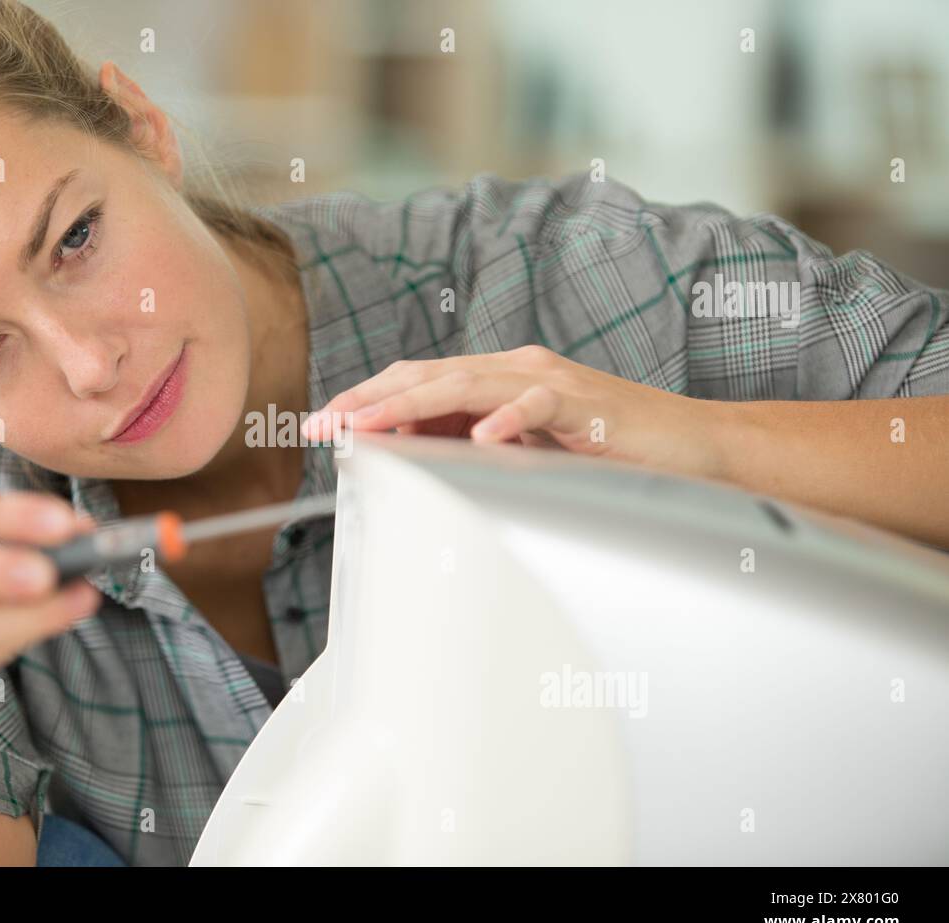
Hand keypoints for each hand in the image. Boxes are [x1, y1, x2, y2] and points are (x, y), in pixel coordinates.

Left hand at [301, 345, 724, 480]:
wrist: (694, 446)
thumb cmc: (609, 453)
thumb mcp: (528, 452)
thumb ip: (478, 448)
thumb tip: (413, 462)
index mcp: (498, 380)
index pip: (418, 382)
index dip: (366, 400)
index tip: (320, 428)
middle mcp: (517, 370)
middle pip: (428, 376)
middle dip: (368, 400)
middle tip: (321, 426)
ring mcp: (552, 382)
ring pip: (469, 384)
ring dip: (413, 405)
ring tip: (368, 425)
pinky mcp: (588, 407)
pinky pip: (540, 406)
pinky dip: (509, 419)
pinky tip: (482, 437)